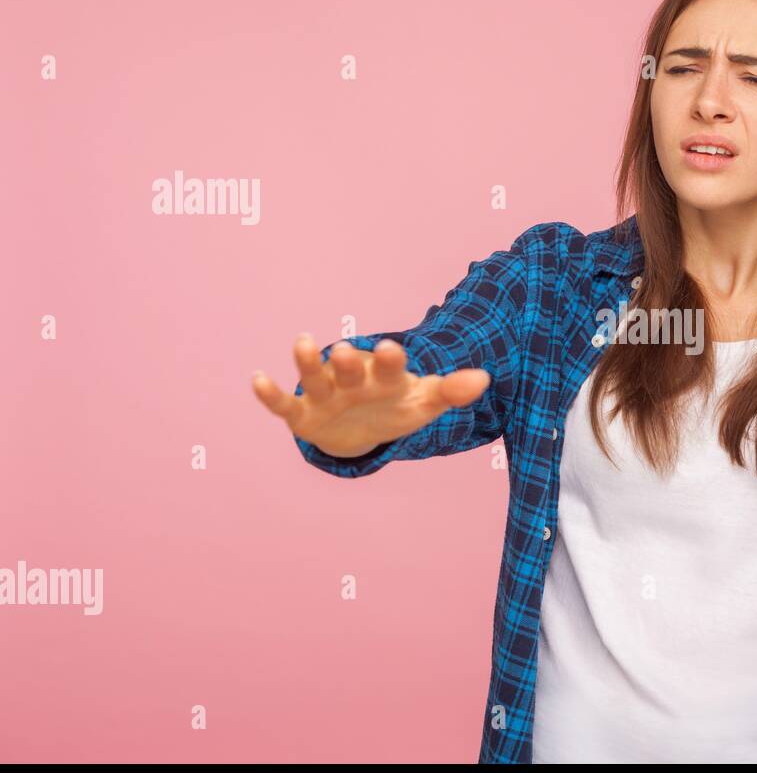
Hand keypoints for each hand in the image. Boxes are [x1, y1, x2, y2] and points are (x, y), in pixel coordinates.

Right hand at [251, 333, 489, 457]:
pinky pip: (284, 405)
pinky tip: (256, 379)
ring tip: (303, 342)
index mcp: (384, 377)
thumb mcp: (424, 404)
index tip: (391, 349)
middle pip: (350, 369)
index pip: (390, 366)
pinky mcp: (302, 416)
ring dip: (308, 363)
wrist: (363, 430)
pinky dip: (271, 393)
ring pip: (315, 378)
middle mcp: (352, 380)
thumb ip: (450, 392)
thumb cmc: (395, 409)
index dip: (389, 359)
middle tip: (345, 349)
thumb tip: (484, 380)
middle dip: (348, 361)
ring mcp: (326, 395)